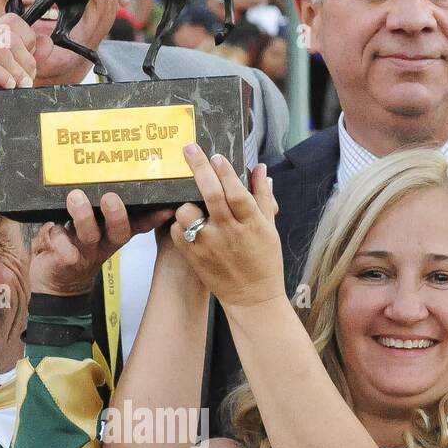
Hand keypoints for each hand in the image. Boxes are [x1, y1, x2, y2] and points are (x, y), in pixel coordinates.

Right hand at [0, 14, 41, 137]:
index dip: (29, 43)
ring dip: (14, 70)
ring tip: (17, 87)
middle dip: (25, 60)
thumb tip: (47, 43)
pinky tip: (6, 87)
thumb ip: (24, 64)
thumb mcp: (5, 82)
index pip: (15, 22)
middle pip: (10, 34)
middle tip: (26, 83)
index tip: (30, 69)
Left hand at [30, 191, 173, 295]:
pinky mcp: (67, 261)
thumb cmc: (72, 246)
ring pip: (90, 235)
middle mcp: (104, 243)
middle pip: (119, 231)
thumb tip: (90, 177)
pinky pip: (63, 246)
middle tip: (110, 198)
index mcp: (113, 233)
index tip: (164, 208)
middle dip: (117, 215)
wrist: (56, 284)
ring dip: (83, 216)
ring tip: (75, 197)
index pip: (138, 224)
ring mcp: (87, 253)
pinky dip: (56, 235)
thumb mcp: (86, 226)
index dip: (151, 218)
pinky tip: (52, 226)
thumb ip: (91, 205)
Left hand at [170, 147, 282, 309]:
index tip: (216, 156)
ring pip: (187, 213)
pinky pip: (177, 232)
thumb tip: (261, 169)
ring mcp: (209, 245)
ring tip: (190, 200)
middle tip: (189, 149)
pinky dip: (178, 223)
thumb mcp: (269, 227)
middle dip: (199, 168)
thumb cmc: (264, 261)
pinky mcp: (195, 257)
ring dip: (185, 202)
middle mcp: (229, 232)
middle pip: (211, 195)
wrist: (252, 297)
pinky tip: (186, 222)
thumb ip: (263, 196)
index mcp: (251, 223)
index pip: (237, 192)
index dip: (226, 173)